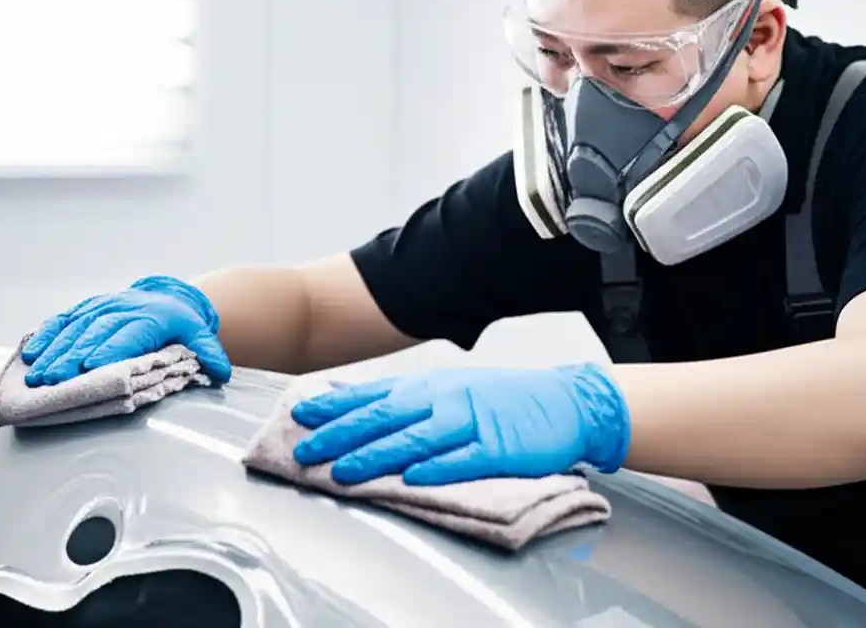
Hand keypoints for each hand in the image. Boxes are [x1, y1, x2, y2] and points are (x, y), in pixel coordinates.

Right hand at [21, 275, 231, 386]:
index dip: (107, 349)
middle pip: (94, 333)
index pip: (127, 334)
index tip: (88, 366)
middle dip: (71, 356)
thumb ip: (208, 353)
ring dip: (53, 351)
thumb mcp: (199, 334)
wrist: (167, 297)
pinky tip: (30, 352)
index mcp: (149, 316)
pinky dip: (45, 334)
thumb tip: (222, 372)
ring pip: (74, 328)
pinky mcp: (85, 308)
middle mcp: (121, 308)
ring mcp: (100, 306)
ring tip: (37, 375)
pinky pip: (62, 320)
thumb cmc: (181, 323)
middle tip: (52, 379)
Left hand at [289, 363, 630, 485]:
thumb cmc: (505, 399)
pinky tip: (412, 478)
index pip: (373, 396)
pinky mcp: (497, 448)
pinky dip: (436, 468)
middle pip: (384, 418)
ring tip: (343, 471)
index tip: (300, 416)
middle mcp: (445, 399)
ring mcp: (471, 422)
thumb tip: (360, 409)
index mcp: (431, 386)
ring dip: (376, 455)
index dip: (335, 407)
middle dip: (341, 435)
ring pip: (415, 439)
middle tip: (306, 450)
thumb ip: (409, 402)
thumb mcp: (452, 390)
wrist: (565, 402)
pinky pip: (463, 459)